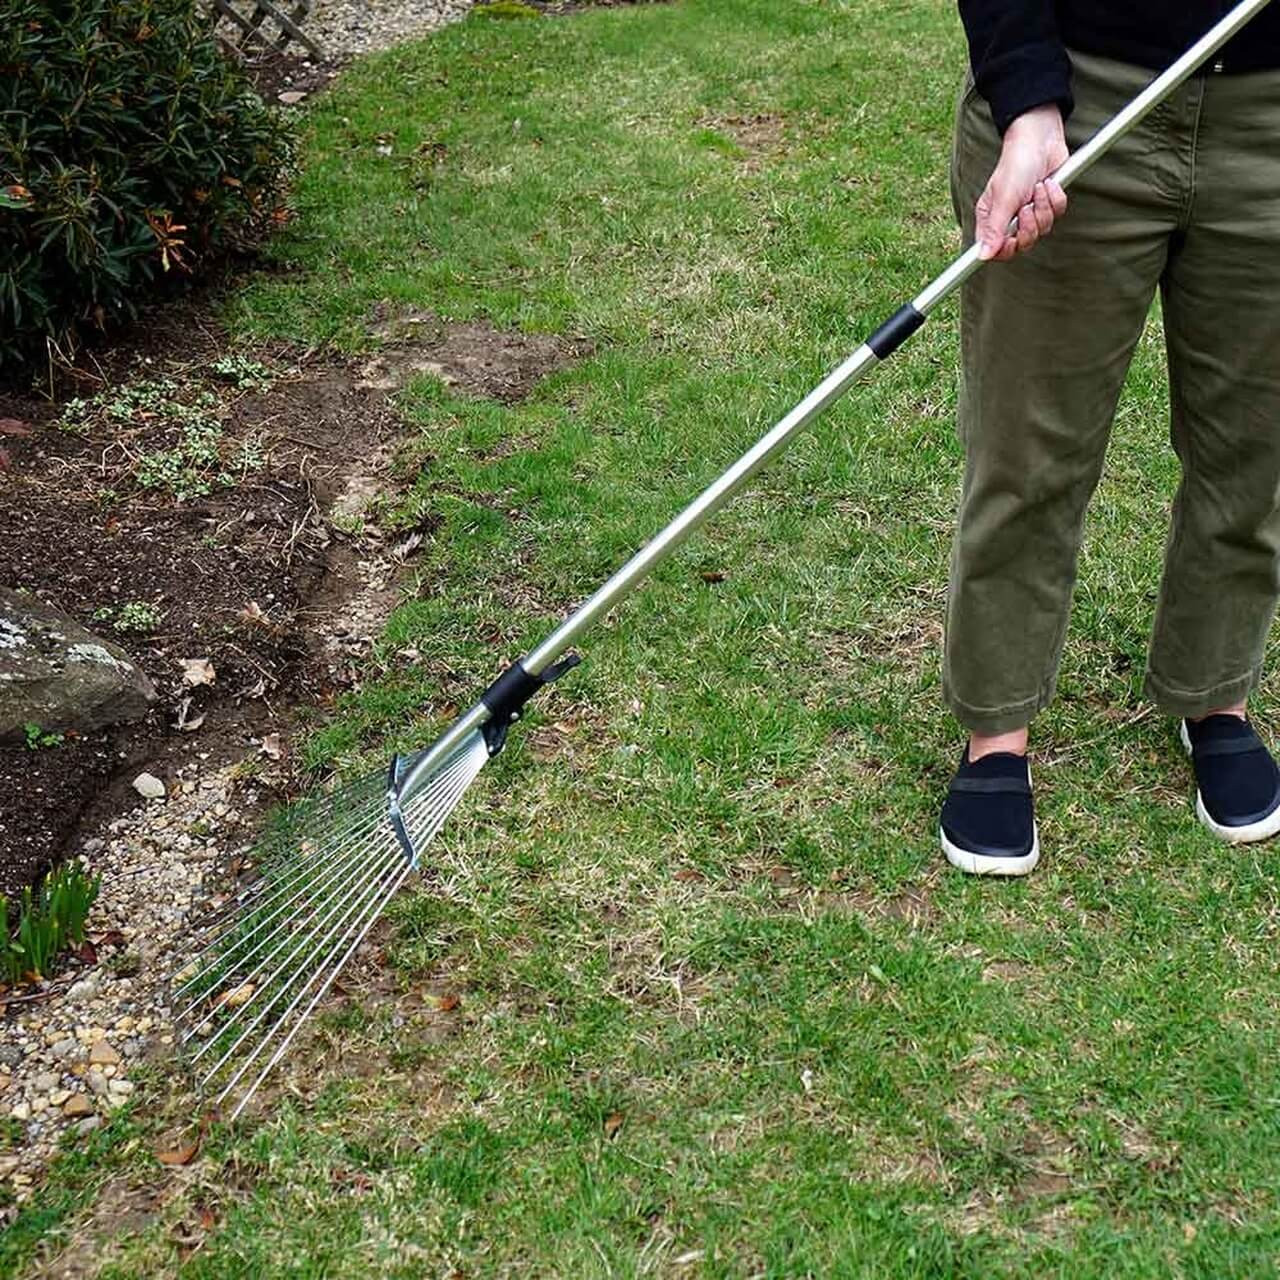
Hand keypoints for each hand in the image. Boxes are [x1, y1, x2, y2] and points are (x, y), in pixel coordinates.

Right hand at [975, 104, 1068, 260]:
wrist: (1040, 139)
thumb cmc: (1016, 164)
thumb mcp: (1003, 199)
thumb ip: (994, 230)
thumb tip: (982, 256)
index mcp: (991, 219)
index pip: (995, 250)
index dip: (1004, 251)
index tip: (1012, 241)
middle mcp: (1008, 219)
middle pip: (1022, 244)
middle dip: (1029, 227)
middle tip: (1027, 208)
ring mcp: (1029, 212)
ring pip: (1042, 230)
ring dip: (1043, 208)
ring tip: (1038, 188)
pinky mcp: (1047, 203)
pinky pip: (1057, 215)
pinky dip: (1055, 199)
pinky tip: (1048, 183)